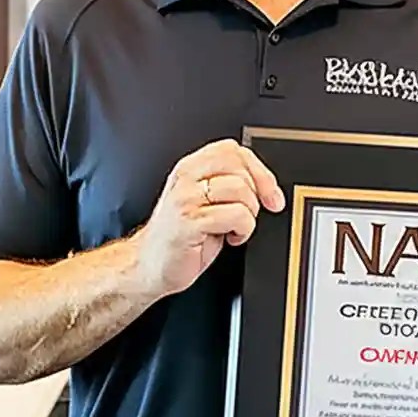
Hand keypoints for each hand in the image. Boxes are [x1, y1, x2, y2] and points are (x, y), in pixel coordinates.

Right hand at [133, 139, 284, 297]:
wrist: (148, 266)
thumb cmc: (179, 237)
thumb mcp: (203, 202)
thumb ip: (227, 185)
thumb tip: (265, 184)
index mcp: (190, 168)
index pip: (233, 150)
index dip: (259, 170)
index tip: (270, 194)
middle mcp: (186, 178)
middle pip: (239, 167)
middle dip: (257, 194)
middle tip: (248, 214)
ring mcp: (186, 199)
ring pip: (241, 190)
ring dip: (249, 214)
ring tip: (236, 227)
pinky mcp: (190, 222)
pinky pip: (236, 215)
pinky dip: (243, 230)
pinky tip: (230, 237)